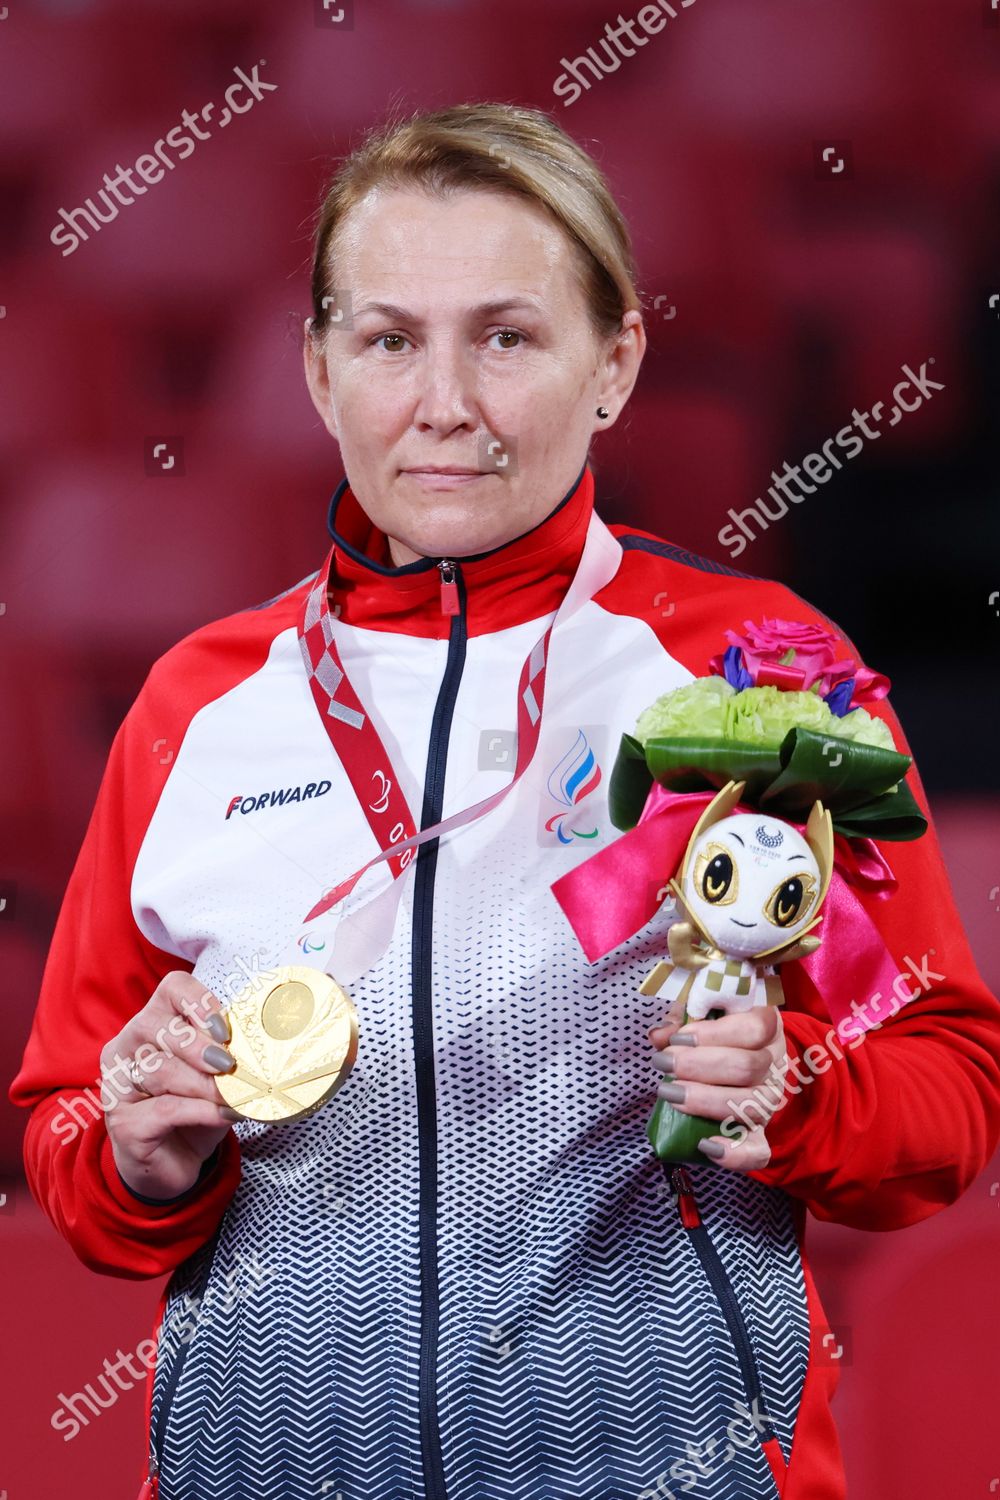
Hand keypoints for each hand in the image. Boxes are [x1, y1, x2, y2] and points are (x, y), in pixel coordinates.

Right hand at [99, 973, 239, 1200]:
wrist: (173, 1163)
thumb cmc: (195, 1107)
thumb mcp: (215, 1072)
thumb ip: (228, 1051)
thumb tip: (265, 1040)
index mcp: (152, 1021)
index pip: (172, 988)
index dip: (200, 1002)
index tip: (225, 1030)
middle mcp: (126, 1046)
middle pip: (157, 1027)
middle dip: (200, 1046)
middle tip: (230, 1065)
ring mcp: (117, 1084)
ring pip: (160, 1070)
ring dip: (204, 1084)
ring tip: (232, 1096)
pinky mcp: (122, 1122)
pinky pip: (163, 1108)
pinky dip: (200, 1111)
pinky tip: (223, 1114)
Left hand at [648, 999, 787, 1172]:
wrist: (737, 1065)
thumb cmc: (715, 1035)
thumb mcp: (700, 1017)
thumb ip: (680, 1020)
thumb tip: (659, 1035)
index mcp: (767, 1028)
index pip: (754, 1029)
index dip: (715, 1034)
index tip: (679, 1038)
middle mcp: (775, 1065)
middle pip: (748, 1067)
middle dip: (698, 1066)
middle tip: (664, 1063)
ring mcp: (768, 1101)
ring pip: (750, 1106)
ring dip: (705, 1101)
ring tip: (670, 1094)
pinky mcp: (760, 1134)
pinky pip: (758, 1152)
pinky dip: (734, 1153)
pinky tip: (705, 1145)